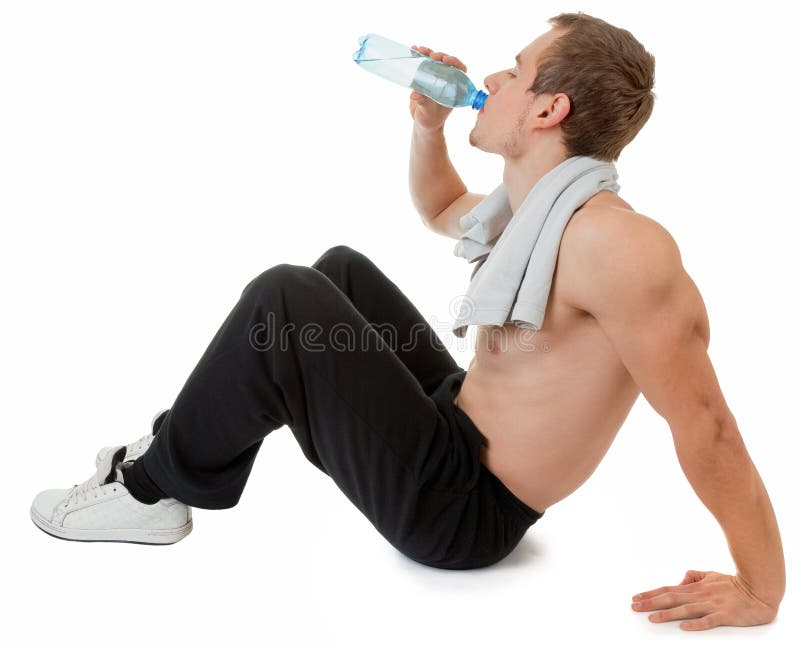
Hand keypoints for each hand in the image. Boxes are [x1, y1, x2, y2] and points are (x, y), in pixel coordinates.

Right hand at [408, 44, 468, 131]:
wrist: (423, 123)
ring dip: (427, 53)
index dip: (455, 62)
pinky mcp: (424, 77)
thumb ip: (423, 103)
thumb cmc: (430, 120)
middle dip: (439, 55)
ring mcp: (435, 78)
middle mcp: (446, 80)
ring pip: (434, 61)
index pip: (460, 70)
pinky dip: (418, 56)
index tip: (445, 59)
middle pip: (446, 62)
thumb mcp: (428, 112)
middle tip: (431, 55)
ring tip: (419, 49)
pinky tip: (412, 49)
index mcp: (454, 87)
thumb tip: (414, 96)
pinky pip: (422, 64)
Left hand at [631, 569, 779, 630]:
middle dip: (651, 602)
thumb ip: (695, 577)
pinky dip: (696, 624)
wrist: (760, 590)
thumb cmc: (735, 584)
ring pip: (685, 610)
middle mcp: (700, 595)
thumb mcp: (711, 575)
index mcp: (696, 587)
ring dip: (667, 614)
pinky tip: (684, 627)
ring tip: (652, 618)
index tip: (636, 597)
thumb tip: (681, 580)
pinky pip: (708, 621)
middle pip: (671, 598)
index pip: (668, 589)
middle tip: (634, 606)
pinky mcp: (725, 616)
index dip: (651, 593)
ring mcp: (712, 605)